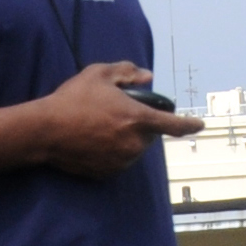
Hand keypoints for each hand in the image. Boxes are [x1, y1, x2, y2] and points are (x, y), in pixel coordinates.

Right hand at [29, 63, 203, 178]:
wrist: (45, 130)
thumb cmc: (72, 99)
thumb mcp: (98, 74)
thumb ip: (126, 72)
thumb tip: (147, 76)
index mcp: (138, 119)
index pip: (174, 124)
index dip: (189, 124)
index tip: (200, 125)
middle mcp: (134, 143)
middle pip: (149, 136)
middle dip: (139, 125)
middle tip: (114, 113)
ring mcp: (122, 160)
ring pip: (134, 149)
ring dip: (126, 139)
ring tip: (98, 126)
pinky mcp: (108, 173)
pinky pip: (119, 161)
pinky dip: (112, 152)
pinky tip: (92, 141)